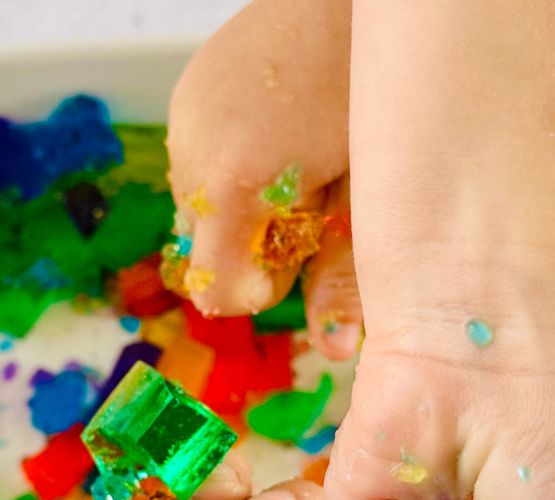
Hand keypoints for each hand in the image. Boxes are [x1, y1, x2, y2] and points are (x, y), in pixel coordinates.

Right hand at [166, 0, 359, 358]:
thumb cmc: (371, 94)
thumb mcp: (365, 199)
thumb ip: (341, 277)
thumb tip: (335, 350)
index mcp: (234, 186)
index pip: (215, 289)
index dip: (257, 291)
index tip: (292, 267)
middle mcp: (192, 156)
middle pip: (204, 252)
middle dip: (251, 251)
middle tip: (305, 210)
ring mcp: (183, 120)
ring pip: (198, 211)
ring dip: (238, 213)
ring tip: (291, 170)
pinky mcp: (184, 95)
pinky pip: (195, 165)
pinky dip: (227, 174)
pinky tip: (272, 143)